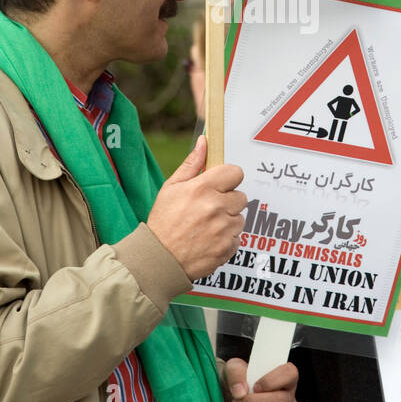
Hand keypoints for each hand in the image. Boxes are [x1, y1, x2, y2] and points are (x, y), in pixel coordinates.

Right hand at [145, 136, 245, 281]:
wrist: (159, 259)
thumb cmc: (163, 222)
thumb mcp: (171, 188)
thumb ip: (192, 164)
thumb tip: (204, 142)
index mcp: (202, 189)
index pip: (235, 173)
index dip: (228, 179)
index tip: (220, 185)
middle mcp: (216, 208)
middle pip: (241, 196)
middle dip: (228, 201)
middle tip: (209, 208)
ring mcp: (223, 229)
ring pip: (240, 218)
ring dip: (228, 221)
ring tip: (206, 226)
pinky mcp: (227, 248)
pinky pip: (237, 238)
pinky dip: (226, 239)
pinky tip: (209, 239)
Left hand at [224, 358, 297, 401]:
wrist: (226, 400)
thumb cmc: (235, 381)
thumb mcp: (232, 369)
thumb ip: (236, 373)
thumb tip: (241, 392)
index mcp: (284, 378)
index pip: (290, 374)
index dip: (272, 380)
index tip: (254, 386)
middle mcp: (288, 399)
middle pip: (281, 401)